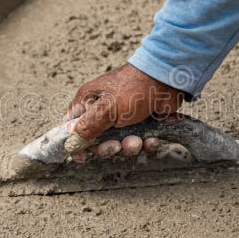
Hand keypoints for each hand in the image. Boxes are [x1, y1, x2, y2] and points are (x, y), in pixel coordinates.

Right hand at [64, 63, 183, 160]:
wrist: (167, 81)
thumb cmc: (134, 88)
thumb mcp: (106, 108)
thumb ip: (87, 127)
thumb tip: (70, 145)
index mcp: (88, 102)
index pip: (71, 126)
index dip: (75, 143)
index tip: (82, 156)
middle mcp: (101, 111)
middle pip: (95, 141)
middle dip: (108, 148)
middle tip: (117, 146)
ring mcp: (120, 118)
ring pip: (117, 144)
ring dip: (128, 147)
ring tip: (138, 141)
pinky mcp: (138, 124)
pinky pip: (136, 141)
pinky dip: (144, 144)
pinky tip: (151, 140)